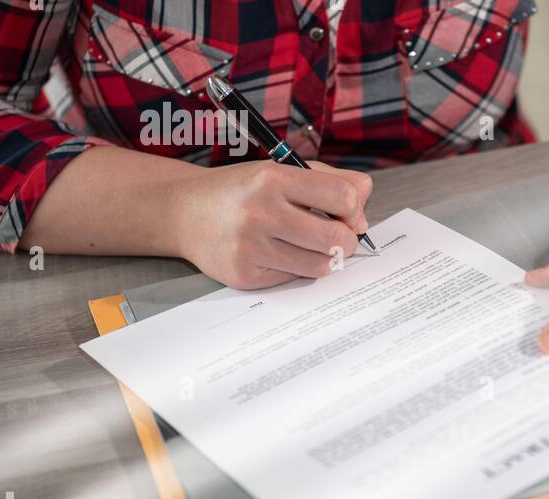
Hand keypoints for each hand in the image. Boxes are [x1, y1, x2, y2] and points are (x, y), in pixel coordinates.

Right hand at [172, 161, 371, 288]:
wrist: (184, 213)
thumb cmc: (244, 190)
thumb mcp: (284, 170)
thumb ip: (333, 181)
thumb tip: (364, 213)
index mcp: (273, 178)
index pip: (343, 196)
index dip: (354, 207)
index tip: (347, 212)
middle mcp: (260, 213)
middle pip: (337, 238)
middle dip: (347, 239)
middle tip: (338, 235)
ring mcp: (251, 248)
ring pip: (321, 265)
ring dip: (326, 258)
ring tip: (313, 245)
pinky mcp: (246, 276)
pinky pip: (295, 279)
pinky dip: (298, 268)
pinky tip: (282, 254)